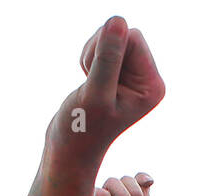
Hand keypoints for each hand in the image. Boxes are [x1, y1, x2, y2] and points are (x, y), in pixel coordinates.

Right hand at [55, 16, 164, 159]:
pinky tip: (88, 84)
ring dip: (91, 56)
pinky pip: (101, 45)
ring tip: (89, 86)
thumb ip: (108, 59)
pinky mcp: (116, 73)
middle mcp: (147, 80)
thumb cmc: (82, 129)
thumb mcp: (95, 93)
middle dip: (99, 51)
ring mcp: (132, 77)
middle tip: (92, 82)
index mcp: (152, 86)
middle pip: (124, 34)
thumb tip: (119, 21)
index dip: (108, 49)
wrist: (69, 148)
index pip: (133, 37)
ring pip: (110, 37)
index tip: (98, 77)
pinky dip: (87, 60)